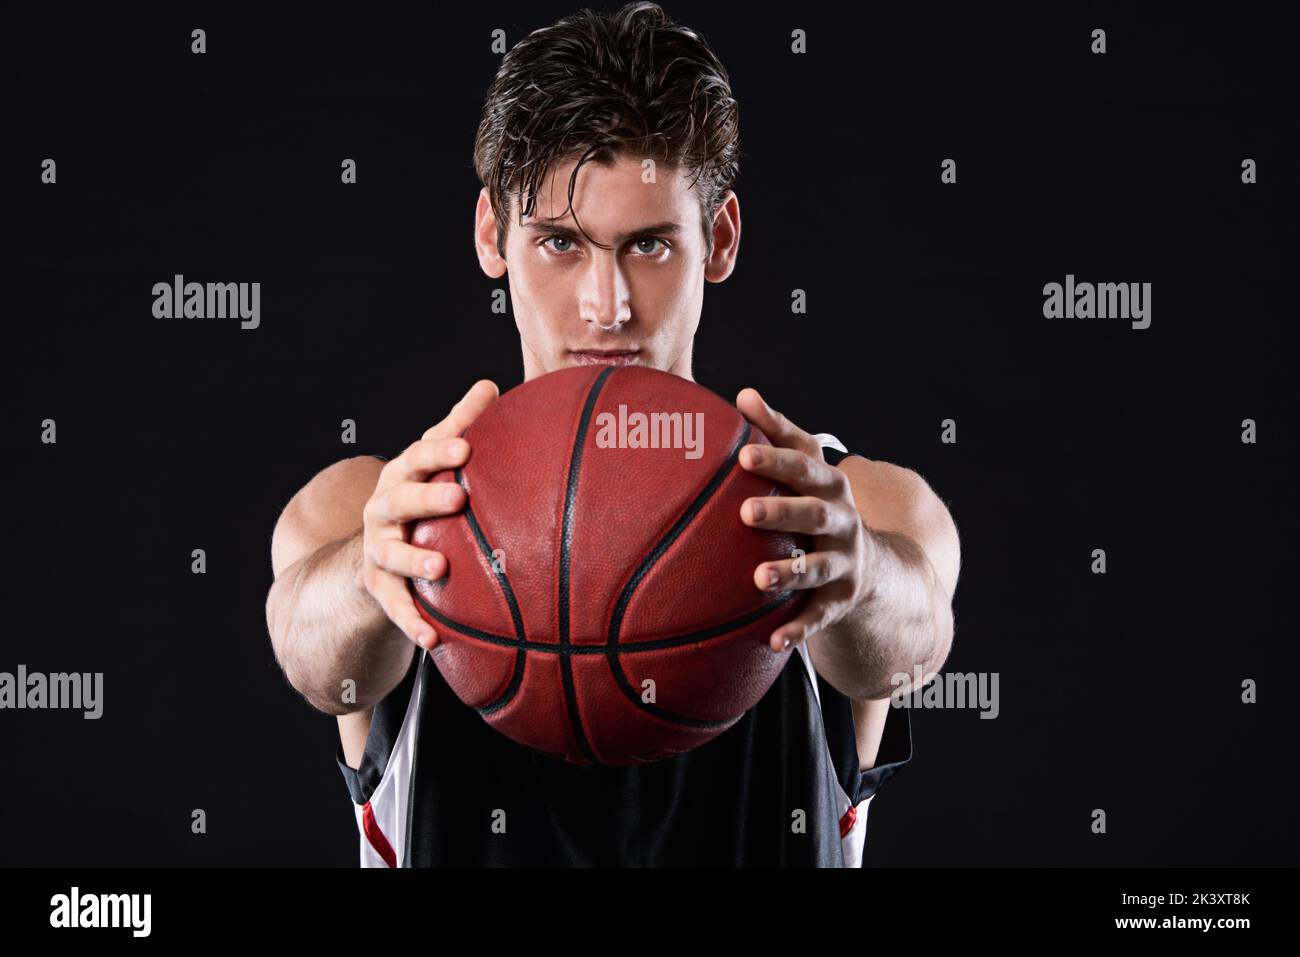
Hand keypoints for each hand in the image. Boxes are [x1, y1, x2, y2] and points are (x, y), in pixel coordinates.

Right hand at [360, 379, 497, 649]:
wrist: (376, 547)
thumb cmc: (423, 494)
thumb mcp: (436, 461)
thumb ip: (461, 424)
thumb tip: (491, 385)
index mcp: (405, 472)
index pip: (421, 454)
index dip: (440, 449)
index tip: (465, 447)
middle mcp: (384, 507)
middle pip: (400, 498)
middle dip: (426, 497)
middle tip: (458, 498)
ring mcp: (378, 548)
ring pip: (390, 553)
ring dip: (413, 561)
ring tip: (440, 569)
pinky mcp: (378, 587)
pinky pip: (394, 606)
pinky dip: (411, 622)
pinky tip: (432, 640)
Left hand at [735, 388, 870, 652]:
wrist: (875, 567)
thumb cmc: (821, 506)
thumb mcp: (809, 470)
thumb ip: (778, 433)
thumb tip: (744, 395)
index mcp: (829, 485)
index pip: (803, 466)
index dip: (776, 460)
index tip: (743, 453)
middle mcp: (842, 522)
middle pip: (813, 514)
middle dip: (782, 511)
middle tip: (745, 510)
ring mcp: (843, 563)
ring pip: (816, 567)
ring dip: (789, 572)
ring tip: (759, 578)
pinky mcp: (840, 601)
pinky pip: (818, 617)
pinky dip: (798, 629)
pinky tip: (773, 641)